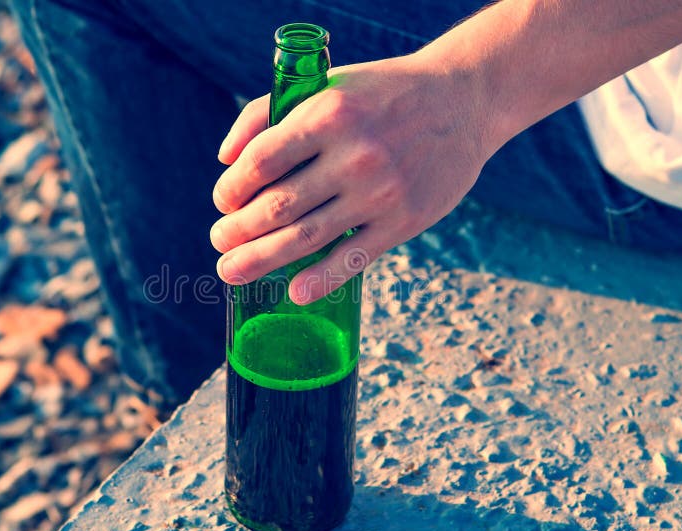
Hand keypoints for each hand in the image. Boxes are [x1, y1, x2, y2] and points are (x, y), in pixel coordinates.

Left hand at [210, 51, 491, 303]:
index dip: (231, 189)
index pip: (261, 162)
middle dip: (237, 231)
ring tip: (231, 270)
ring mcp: (380, 192)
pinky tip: (294, 292)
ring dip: (261, 259)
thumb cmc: (382, 95)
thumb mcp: (326, 86)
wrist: (463, 102)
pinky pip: (353, 258)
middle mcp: (353, 155)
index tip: (223, 203)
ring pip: (307, 236)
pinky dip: (321, 280)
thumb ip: (266, 114)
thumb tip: (224, 159)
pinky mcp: (404, 221)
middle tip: (219, 242)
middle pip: (278, 206)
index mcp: (328, 115)